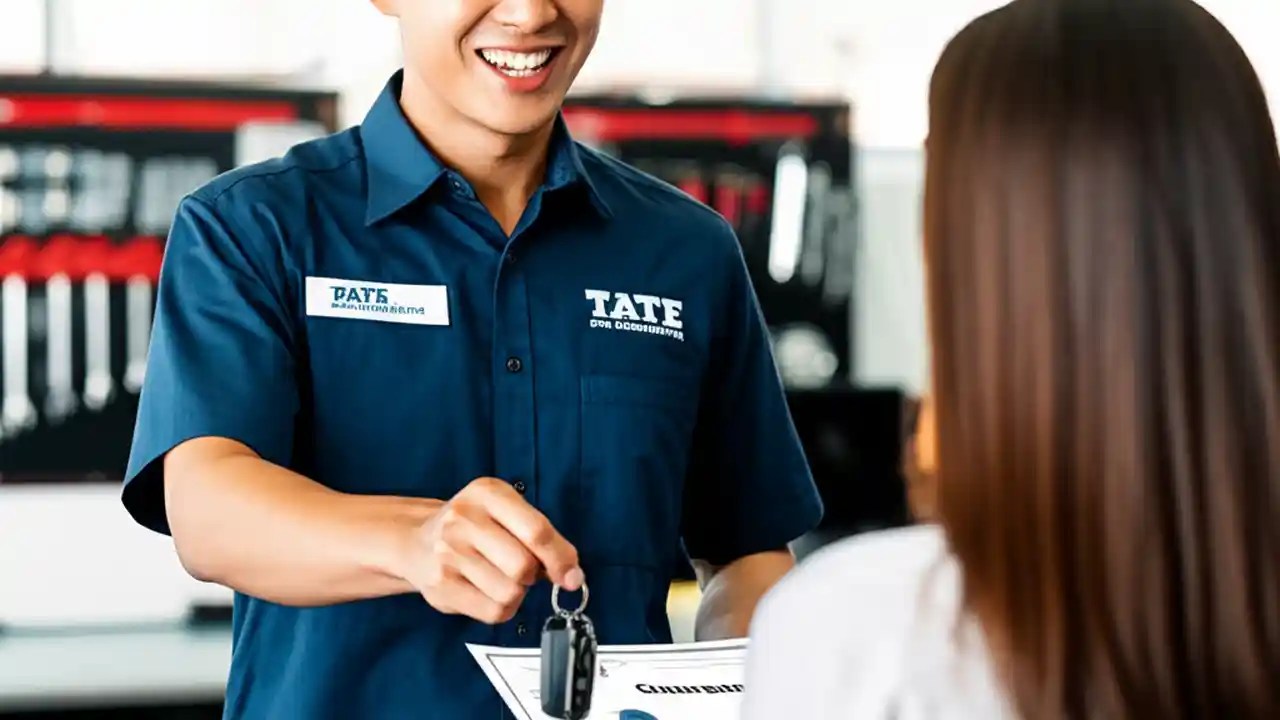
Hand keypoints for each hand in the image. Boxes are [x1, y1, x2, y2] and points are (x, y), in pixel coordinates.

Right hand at [404, 477, 582, 623]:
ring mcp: (448, 554)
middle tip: (521, 568)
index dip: (560, 558)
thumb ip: (544, 538)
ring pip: (509, 593)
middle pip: (523, 566)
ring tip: (500, 577)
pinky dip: (502, 608)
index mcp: (488, 493)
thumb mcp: (508, 513)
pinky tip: (489, 591)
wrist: (418, 541)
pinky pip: (492, 612)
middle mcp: (464, 520)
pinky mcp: (441, 586)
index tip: (571, 575)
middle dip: (532, 575)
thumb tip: (573, 576)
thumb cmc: (475, 527)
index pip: (536, 531)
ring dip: (516, 593)